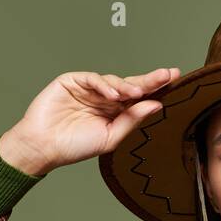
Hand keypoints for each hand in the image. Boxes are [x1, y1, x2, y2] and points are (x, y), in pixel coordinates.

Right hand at [0, 66, 181, 175]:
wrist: (45, 147)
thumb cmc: (75, 146)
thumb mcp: (111, 137)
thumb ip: (132, 120)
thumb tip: (156, 105)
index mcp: (115, 111)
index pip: (139, 98)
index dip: (156, 88)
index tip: (175, 80)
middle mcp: (104, 97)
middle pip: (131, 85)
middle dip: (150, 80)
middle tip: (168, 74)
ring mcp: (88, 88)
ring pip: (114, 80)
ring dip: (127, 86)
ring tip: (137, 93)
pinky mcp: (72, 81)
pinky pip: (92, 78)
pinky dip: (104, 85)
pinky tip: (114, 94)